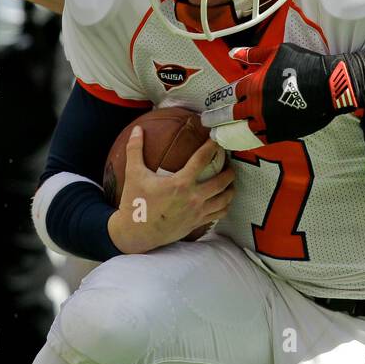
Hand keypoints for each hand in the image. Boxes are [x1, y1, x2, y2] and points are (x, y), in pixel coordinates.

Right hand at [107, 127, 234, 253]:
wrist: (136, 234)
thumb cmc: (134, 203)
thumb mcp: (133, 174)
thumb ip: (135, 150)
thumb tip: (138, 129)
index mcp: (180, 183)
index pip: (202, 160)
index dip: (212, 147)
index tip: (217, 140)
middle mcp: (193, 198)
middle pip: (221, 181)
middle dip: (229, 170)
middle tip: (229, 162)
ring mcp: (197, 213)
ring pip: (224, 200)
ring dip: (230, 189)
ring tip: (230, 182)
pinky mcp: (196, 224)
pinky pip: (218, 215)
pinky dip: (224, 206)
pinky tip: (222, 201)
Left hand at [201, 42, 360, 150]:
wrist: (329, 86)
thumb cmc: (303, 64)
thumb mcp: (276, 52)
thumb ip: (252, 56)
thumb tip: (232, 53)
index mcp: (253, 84)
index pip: (227, 94)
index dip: (216, 100)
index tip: (208, 104)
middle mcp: (256, 104)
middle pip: (229, 114)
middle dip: (215, 119)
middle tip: (206, 122)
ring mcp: (268, 121)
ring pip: (241, 130)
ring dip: (227, 133)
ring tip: (217, 137)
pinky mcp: (281, 132)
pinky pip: (259, 138)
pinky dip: (248, 140)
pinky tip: (241, 141)